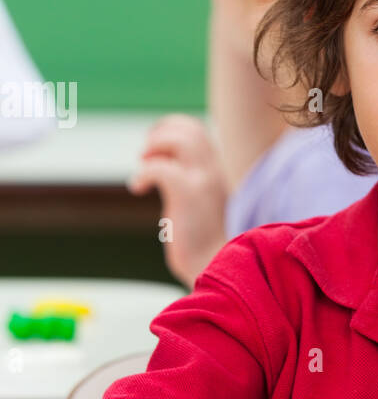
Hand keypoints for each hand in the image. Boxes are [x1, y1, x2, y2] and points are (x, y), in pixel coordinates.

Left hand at [127, 114, 227, 285]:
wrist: (219, 269)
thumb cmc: (207, 248)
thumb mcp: (202, 209)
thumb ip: (192, 189)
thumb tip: (168, 180)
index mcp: (216, 174)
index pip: (198, 134)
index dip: (171, 133)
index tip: (153, 151)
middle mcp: (214, 172)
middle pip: (190, 129)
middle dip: (161, 132)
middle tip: (146, 155)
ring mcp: (203, 181)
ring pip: (181, 138)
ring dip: (154, 146)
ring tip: (144, 165)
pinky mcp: (189, 195)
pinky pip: (161, 168)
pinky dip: (143, 172)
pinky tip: (137, 188)